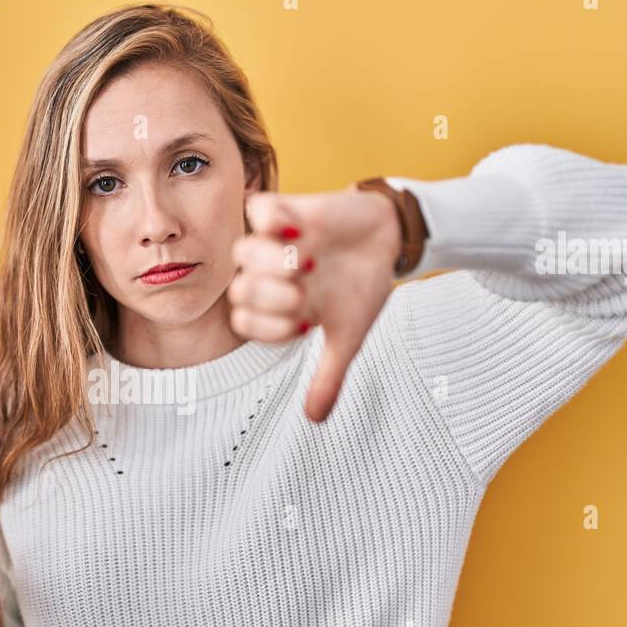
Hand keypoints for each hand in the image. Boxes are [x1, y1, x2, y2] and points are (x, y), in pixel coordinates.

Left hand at [229, 186, 402, 422]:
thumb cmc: (362, 287)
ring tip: (307, 260)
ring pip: (243, 251)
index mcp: (275, 307)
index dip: (267, 327)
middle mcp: (267, 276)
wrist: (387, 239)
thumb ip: (328, 375)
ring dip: (273, 261)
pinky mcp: (285, 209)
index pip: (243, 322)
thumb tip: (316, 419)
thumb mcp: (349, 335)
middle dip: (272, 296)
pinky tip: (300, 229)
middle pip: (239, 289)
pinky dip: (273, 219)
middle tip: (306, 291)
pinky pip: (258, 208)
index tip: (304, 323)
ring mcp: (273, 242)